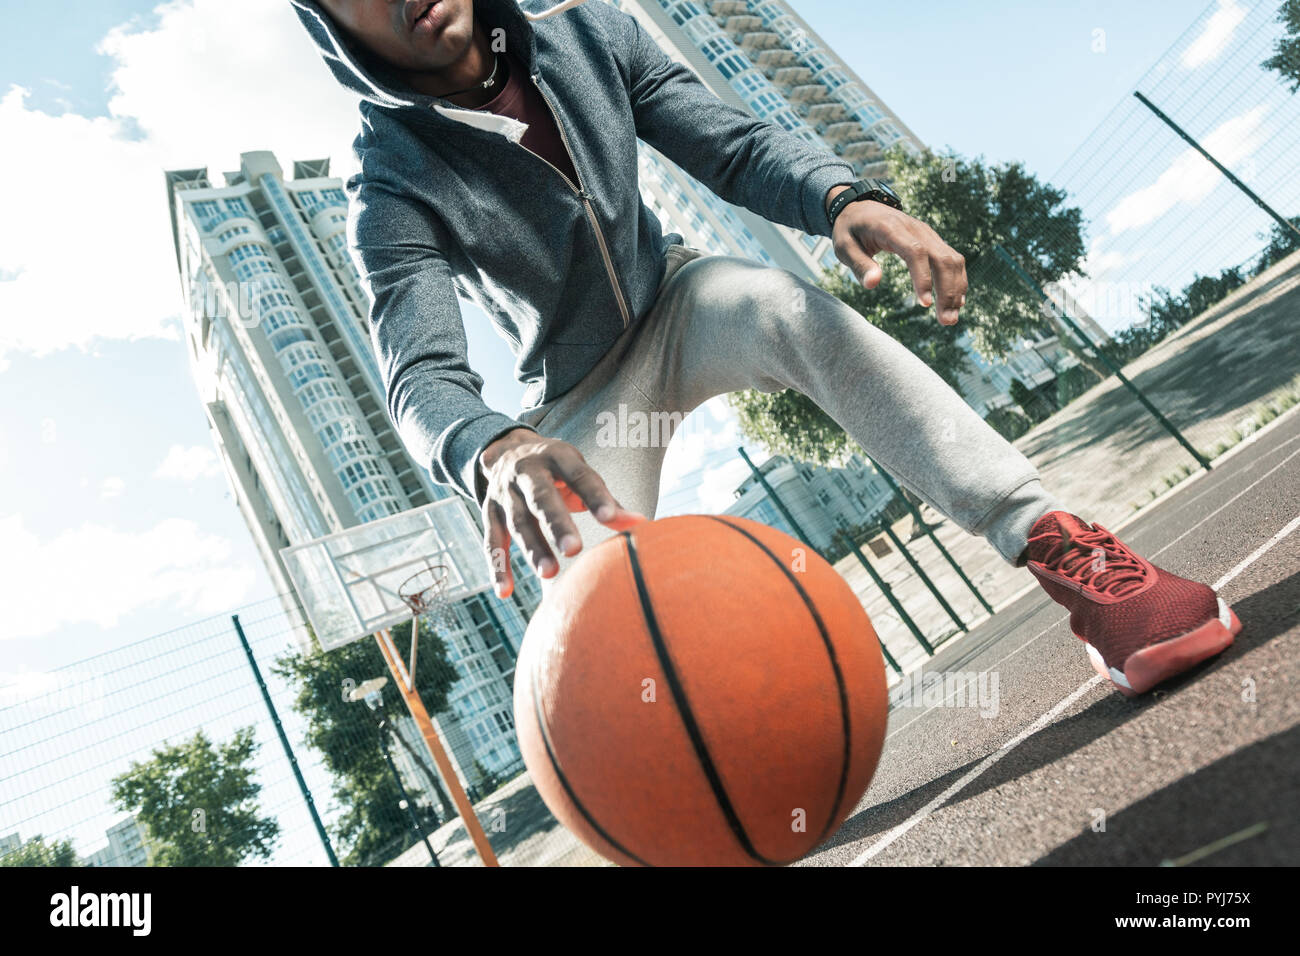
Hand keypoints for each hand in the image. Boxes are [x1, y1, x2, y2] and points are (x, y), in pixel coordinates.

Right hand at [477, 428, 644, 596]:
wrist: (506, 449)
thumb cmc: (557, 469)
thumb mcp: (580, 473)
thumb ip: (606, 500)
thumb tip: (641, 523)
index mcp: (557, 456)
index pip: (579, 476)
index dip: (595, 497)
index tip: (610, 519)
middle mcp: (526, 471)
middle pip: (541, 498)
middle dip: (556, 524)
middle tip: (574, 550)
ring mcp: (504, 492)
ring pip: (517, 522)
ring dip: (532, 548)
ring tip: (550, 573)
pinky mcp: (489, 512)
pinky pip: (491, 541)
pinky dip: (497, 566)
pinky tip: (505, 592)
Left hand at [827, 186, 967, 325]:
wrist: (860, 207)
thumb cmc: (850, 230)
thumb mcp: (844, 246)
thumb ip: (859, 264)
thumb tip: (872, 284)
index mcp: (891, 228)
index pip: (915, 252)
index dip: (923, 277)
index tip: (925, 304)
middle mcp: (915, 229)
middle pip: (941, 257)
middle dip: (947, 290)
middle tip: (946, 321)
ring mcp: (927, 233)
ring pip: (952, 259)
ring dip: (955, 289)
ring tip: (951, 318)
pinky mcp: (932, 240)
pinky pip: (951, 258)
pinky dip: (956, 280)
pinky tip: (956, 302)